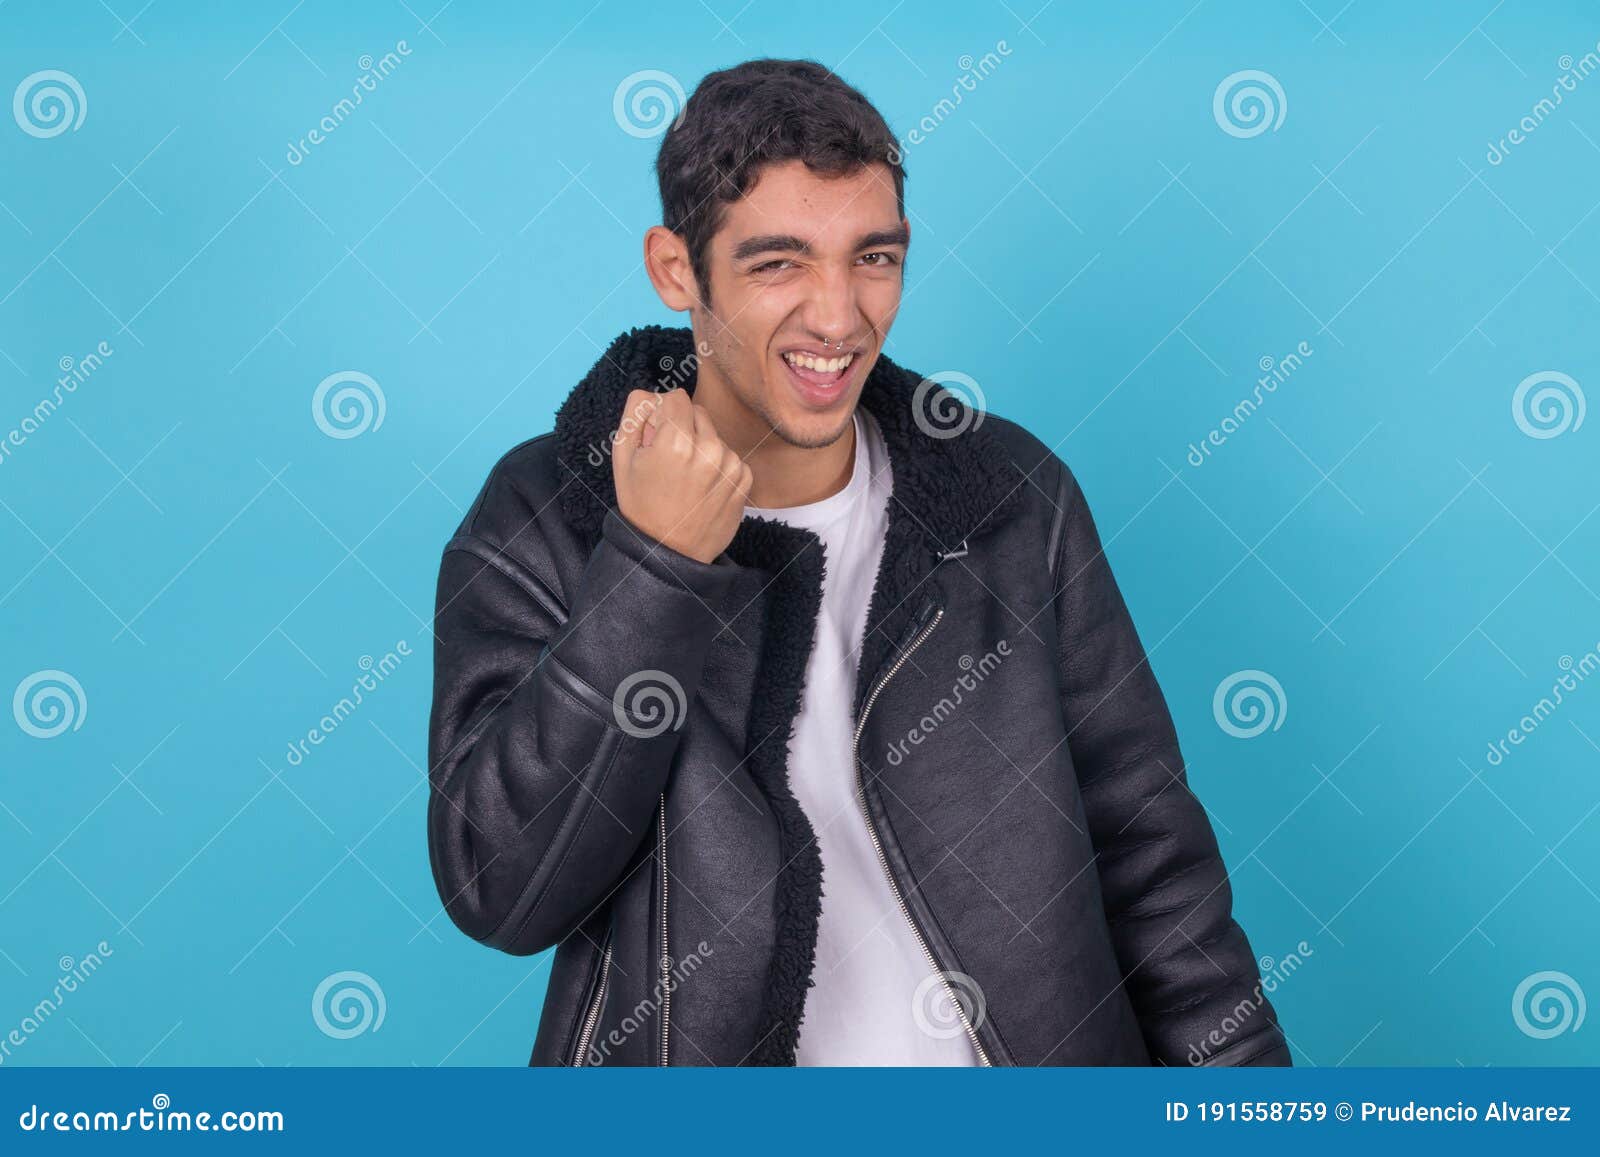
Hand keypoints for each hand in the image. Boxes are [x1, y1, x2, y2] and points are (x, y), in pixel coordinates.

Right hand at [612, 388, 751, 563]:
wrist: (668, 552)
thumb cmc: (642, 504)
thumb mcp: (622, 458)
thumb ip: (634, 414)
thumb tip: (654, 393)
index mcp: (676, 441)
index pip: (675, 397)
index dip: (661, 414)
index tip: (655, 437)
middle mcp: (708, 449)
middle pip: (697, 412)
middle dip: (682, 428)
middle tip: (669, 461)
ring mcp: (730, 465)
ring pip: (714, 434)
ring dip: (701, 447)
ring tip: (686, 478)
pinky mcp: (744, 480)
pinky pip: (730, 455)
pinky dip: (717, 466)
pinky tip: (702, 488)